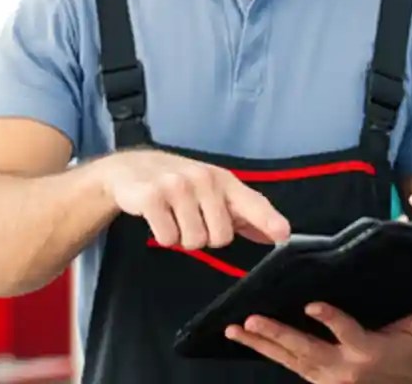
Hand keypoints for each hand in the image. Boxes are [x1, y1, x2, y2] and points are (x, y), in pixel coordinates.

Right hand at [106, 149, 290, 248]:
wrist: (129, 169)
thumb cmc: (178, 183)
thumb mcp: (212, 191)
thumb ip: (244, 214)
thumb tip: (278, 234)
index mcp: (223, 180)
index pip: (251, 201)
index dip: (267, 220)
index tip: (282, 234)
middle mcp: (203, 179)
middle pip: (220, 237)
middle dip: (206, 237)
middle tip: (191, 219)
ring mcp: (176, 186)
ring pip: (193, 241)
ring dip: (182, 238)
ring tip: (173, 217)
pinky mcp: (152, 197)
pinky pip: (168, 238)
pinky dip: (163, 236)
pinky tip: (158, 218)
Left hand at [225, 293, 411, 382]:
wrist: (408, 382)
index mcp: (369, 351)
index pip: (348, 333)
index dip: (330, 319)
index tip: (312, 304)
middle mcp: (344, 368)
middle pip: (305, 350)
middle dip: (277, 334)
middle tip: (252, 318)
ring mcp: (328, 377)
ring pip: (289, 359)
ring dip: (261, 343)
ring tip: (236, 327)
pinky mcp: (317, 379)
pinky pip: (288, 365)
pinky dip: (266, 351)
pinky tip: (245, 338)